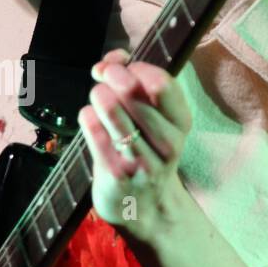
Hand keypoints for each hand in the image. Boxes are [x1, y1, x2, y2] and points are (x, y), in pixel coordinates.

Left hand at [77, 49, 192, 242]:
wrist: (147, 207)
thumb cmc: (146, 148)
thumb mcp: (154, 117)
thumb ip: (136, 82)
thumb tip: (111, 59)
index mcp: (180, 121)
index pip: (161, 83)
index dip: (135, 67)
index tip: (122, 66)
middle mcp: (167, 141)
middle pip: (132, 94)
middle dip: (111, 76)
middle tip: (103, 77)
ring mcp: (142, 160)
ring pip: (112, 112)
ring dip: (99, 96)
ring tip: (98, 97)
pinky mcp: (117, 174)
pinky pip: (95, 134)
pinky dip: (87, 117)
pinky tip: (89, 117)